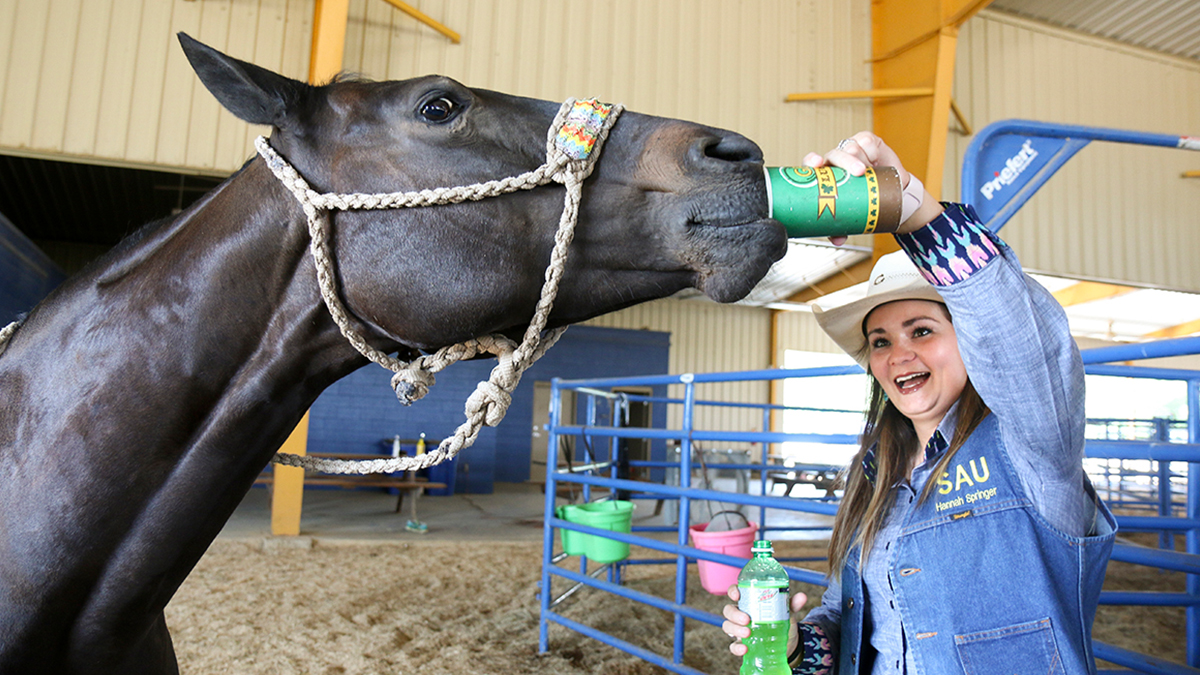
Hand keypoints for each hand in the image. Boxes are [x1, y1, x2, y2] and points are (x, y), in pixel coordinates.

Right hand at [721, 584, 808, 657]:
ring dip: (735, 629)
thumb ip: (792, 604)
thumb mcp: (787, 612)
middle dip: (735, 614)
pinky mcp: (742, 644)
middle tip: (747, 619)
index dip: (733, 591)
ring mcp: (739, 629)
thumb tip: (802, 596)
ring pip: (727, 626)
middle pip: (728, 610)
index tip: (737, 595)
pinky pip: (733, 646)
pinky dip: (737, 648)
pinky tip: (745, 648)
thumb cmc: (782, 622)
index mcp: (749, 602)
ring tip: (748, 633)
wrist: (787, 643)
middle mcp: (741, 614)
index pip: (735, 592)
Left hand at [802, 131, 943, 234]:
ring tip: (868, 172)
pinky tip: (877, 161)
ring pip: (850, 148)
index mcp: (824, 176)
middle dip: (843, 161)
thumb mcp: (852, 215)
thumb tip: (838, 239)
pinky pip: (867, 142)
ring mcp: (850, 150)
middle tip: (858, 171)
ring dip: (859, 160)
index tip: (815, 164)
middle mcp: (835, 161)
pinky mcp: (867, 141)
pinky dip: (872, 152)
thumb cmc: (866, 202)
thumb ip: (842, 227)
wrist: (895, 194)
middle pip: (832, 155)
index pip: (811, 165)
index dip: (811, 161)